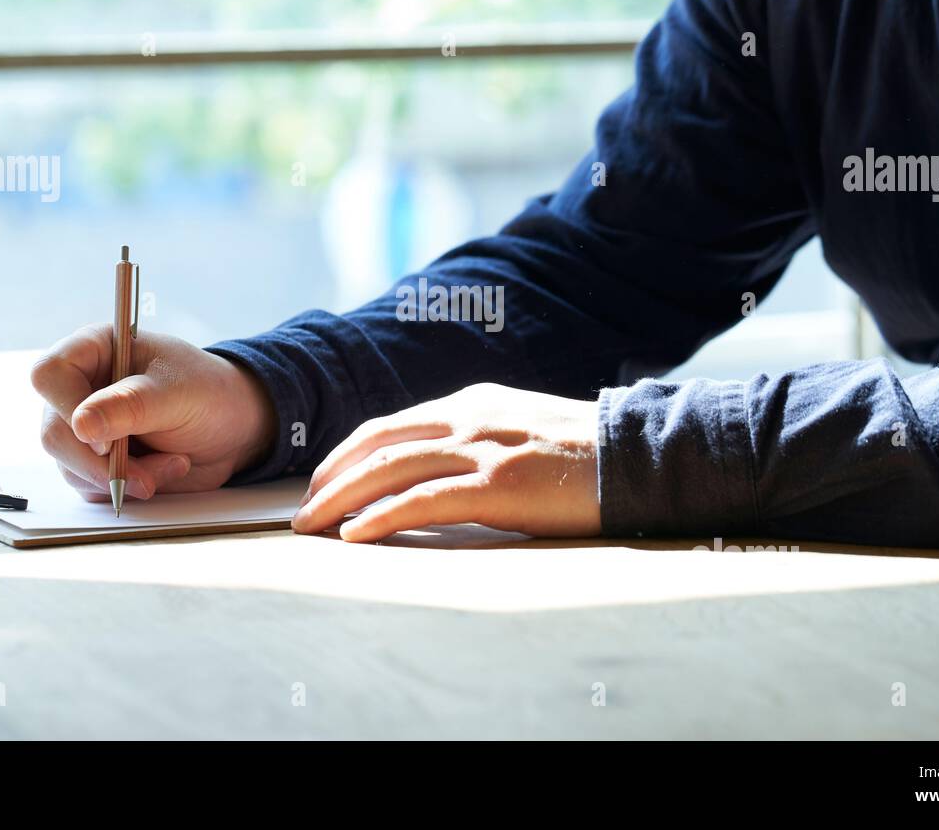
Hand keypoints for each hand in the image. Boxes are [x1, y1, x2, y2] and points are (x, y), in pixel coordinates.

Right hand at [30, 325, 273, 501]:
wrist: (232, 429)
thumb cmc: (207, 393)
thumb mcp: (176, 393)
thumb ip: (130, 405)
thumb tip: (81, 425)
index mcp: (95, 351)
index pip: (50, 375)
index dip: (67, 408)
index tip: (104, 440)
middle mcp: (81, 389)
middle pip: (54, 432)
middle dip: (101, 463)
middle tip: (145, 475)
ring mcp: (86, 429)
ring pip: (71, 467)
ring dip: (122, 478)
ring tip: (173, 463)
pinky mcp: (96, 463)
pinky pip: (90, 488)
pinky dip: (127, 489)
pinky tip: (163, 472)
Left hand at [292, 383, 601, 541]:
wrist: (637, 455)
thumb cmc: (583, 454)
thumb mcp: (519, 429)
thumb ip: (476, 439)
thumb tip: (434, 467)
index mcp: (471, 403)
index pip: (390, 425)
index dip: (347, 454)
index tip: (322, 482)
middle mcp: (468, 418)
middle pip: (378, 443)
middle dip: (331, 477)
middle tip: (301, 510)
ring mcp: (482, 448)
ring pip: (389, 468)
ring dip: (341, 499)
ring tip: (311, 526)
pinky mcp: (498, 485)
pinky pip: (424, 500)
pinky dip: (382, 517)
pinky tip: (356, 536)